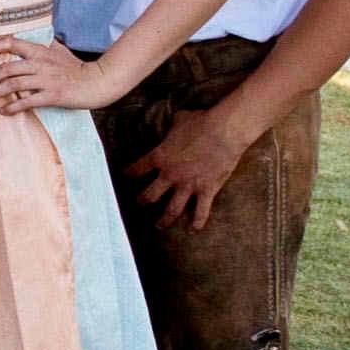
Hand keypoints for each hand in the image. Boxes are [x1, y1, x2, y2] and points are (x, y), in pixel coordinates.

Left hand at [0, 33, 106, 116]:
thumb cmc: (77, 68)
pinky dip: (13, 107)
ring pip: (12, 84)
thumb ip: (43, 45)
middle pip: (5, 69)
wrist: (99, 82)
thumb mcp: (59, 51)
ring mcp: (46, 79)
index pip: (10, 43)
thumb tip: (30, 40)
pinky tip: (3, 111)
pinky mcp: (53, 95)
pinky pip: (27, 101)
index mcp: (39, 51)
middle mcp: (40, 63)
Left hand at [134, 94, 255, 232]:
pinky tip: (194, 229)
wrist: (225, 130)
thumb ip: (171, 126)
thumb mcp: (179, 120)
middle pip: (149, 196)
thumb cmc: (201, 122)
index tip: (125, 177)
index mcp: (159, 157)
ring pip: (172, 209)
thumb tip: (173, 120)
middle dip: (142, 202)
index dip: (129, 174)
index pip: (136, 169)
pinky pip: (201, 211)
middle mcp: (170, 175)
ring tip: (159, 226)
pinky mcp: (207, 189)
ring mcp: (188, 185)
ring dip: (164, 220)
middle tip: (139, 205)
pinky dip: (198, 221)